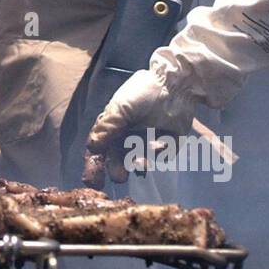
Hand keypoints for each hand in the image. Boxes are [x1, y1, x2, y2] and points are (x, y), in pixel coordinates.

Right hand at [83, 69, 195, 189]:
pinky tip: (163, 142)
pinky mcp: (166, 146)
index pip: (98, 150)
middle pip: (117, 161)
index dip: (94, 166)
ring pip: (138, 162)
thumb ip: (107, 128)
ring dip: (138, 163)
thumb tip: (92, 147)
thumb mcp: (121, 107)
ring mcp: (146, 143)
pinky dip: (159, 153)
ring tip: (143, 162)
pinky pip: (160, 158)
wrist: (176, 87)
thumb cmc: (143, 93)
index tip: (93, 181)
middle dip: (117, 170)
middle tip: (119, 176)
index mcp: (112, 127)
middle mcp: (127, 137)